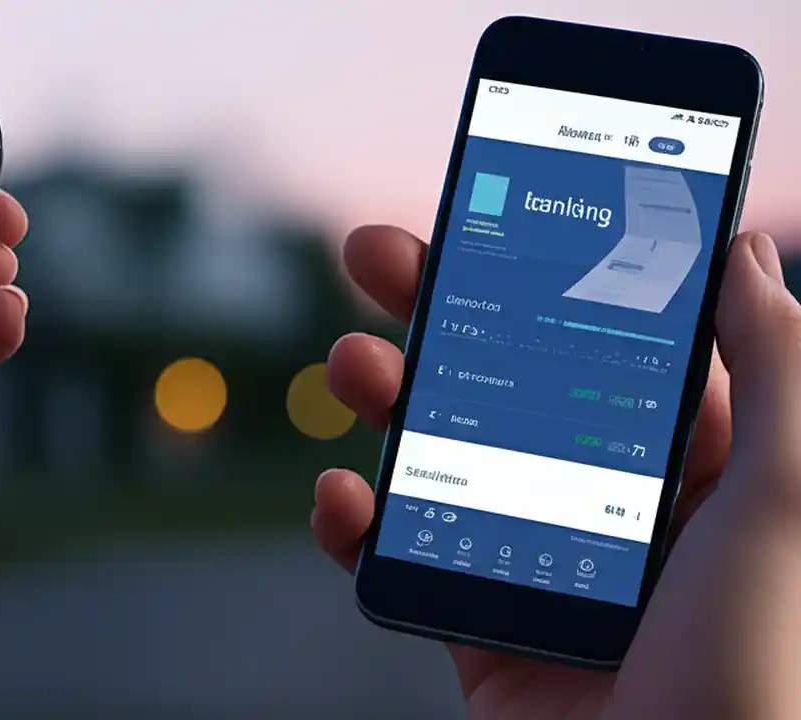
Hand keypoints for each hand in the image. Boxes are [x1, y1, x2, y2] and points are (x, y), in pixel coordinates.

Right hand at [313, 226, 800, 717]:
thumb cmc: (756, 672)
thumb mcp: (783, 501)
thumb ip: (774, 367)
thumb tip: (747, 251)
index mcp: (688, 465)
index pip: (605, 340)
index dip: (546, 270)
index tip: (492, 209)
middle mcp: (602, 501)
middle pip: (504, 380)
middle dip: (436, 311)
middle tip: (374, 252)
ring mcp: (530, 557)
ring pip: (440, 453)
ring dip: (384, 399)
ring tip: (349, 365)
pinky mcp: (474, 620)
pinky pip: (401, 556)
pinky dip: (357, 523)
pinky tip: (341, 496)